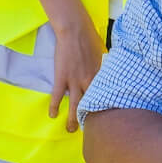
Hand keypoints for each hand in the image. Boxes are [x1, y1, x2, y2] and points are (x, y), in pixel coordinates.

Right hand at [49, 14, 105, 132]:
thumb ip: (104, 69)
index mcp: (101, 76)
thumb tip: (109, 76)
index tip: (106, 120)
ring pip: (75, 104)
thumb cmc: (90, 41)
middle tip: (90, 131)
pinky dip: (55, 106)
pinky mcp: (62, 77)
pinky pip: (58, 95)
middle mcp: (90, 81)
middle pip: (92, 105)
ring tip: (70, 130)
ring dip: (73, 118)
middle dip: (90, 119)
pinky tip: (52, 115)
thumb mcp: (102, 57)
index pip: (105, 97)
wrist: (75, 31)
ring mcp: (75, 80)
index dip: (105, 109)